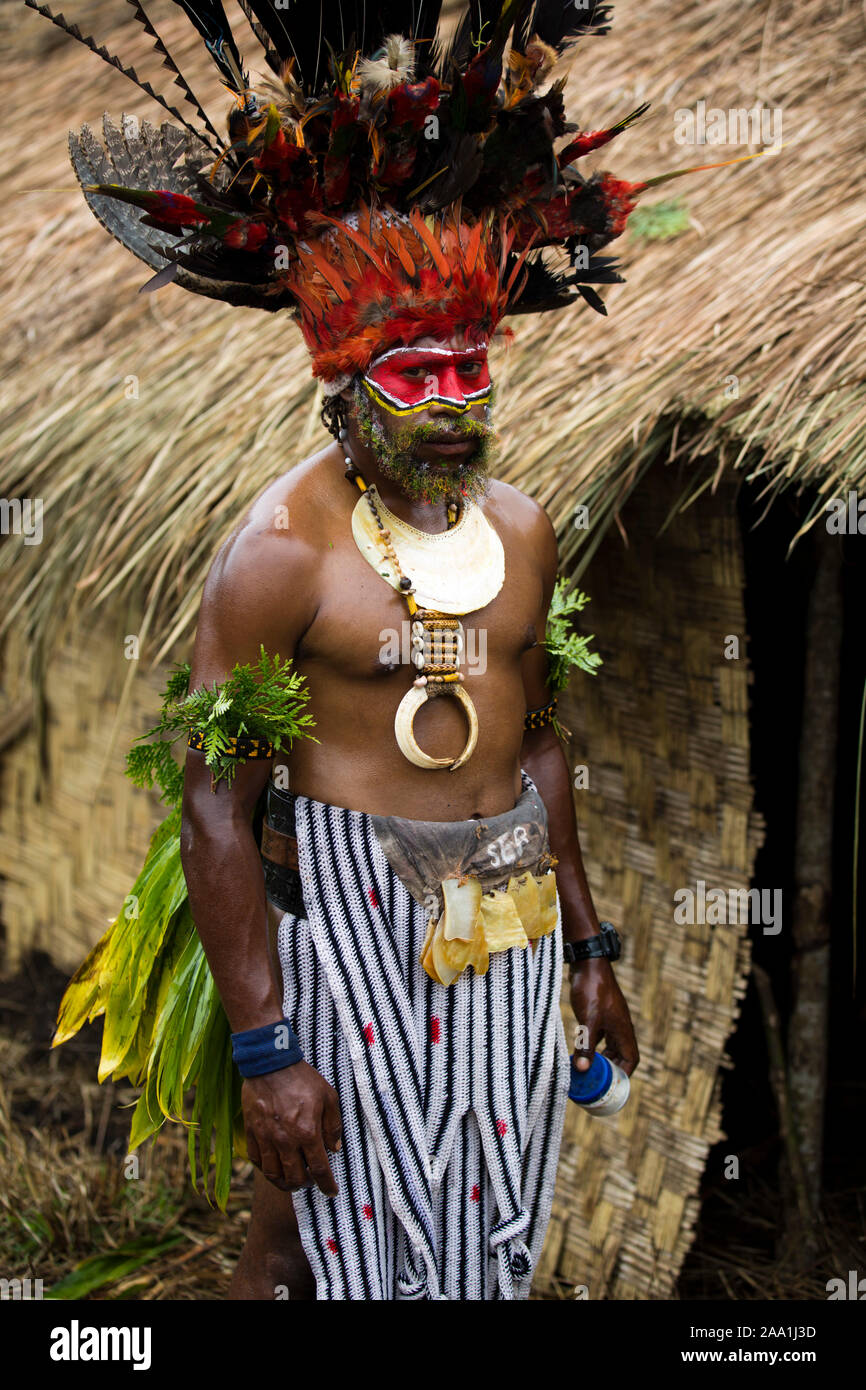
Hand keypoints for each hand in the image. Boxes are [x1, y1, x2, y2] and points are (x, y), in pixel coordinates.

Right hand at [242, 1062, 342, 1195]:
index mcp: (307, 1132)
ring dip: (284, 1183)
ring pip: (273, 1174)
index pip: (319, 1169)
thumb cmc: (303, 1078)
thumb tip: (334, 1148)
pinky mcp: (252, 1132)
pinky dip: (265, 1169)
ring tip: (292, 1181)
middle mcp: (285, 1140)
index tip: (331, 1192)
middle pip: (294, 1177)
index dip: (327, 1184)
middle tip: (310, 1181)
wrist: (271, 1063)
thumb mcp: (329, 1096)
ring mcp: (266, 1138)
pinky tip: (273, 1166)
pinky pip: (256, 1160)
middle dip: (305, 1184)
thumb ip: (333, 1125)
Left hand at [569, 957, 638, 1076]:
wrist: (588, 962)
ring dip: (599, 1059)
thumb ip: (586, 1044)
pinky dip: (591, 1046)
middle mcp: (619, 1027)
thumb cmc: (592, 989)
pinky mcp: (598, 1014)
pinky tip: (578, 1050)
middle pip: (620, 1055)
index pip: (631, 1059)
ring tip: (585, 1071)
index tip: (612, 1087)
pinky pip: (598, 1036)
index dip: (624, 1075)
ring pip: (608, 1046)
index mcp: (623, 1030)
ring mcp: (609, 1020)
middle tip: (594, 1083)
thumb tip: (582, 1069)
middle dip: (609, 1071)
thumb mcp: (589, 1019)